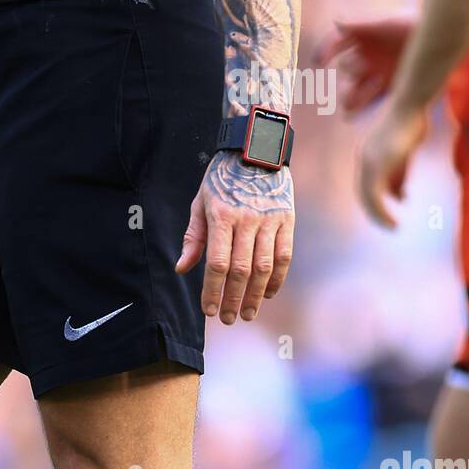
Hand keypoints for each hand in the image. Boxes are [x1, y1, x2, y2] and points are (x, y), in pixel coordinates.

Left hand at [176, 150, 293, 322]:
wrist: (255, 150)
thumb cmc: (222, 179)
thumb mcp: (201, 202)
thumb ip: (193, 237)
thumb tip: (182, 269)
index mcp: (221, 215)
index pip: (217, 263)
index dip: (212, 290)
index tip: (209, 310)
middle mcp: (246, 219)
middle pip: (241, 270)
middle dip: (234, 299)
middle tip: (228, 318)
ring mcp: (269, 220)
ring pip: (264, 267)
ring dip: (256, 296)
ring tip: (248, 313)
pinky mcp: (287, 220)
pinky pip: (284, 256)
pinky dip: (277, 279)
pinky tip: (268, 293)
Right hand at [315, 14, 415, 114]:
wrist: (438, 39)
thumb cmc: (411, 24)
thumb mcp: (385, 22)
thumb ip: (360, 23)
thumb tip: (335, 20)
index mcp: (360, 37)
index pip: (335, 43)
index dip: (325, 51)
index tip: (319, 62)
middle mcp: (365, 55)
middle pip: (346, 69)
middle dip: (348, 74)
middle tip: (354, 78)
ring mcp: (375, 72)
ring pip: (355, 88)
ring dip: (351, 96)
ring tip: (350, 107)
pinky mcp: (388, 86)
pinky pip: (371, 99)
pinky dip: (364, 106)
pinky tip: (361, 113)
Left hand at [356, 104, 429, 227]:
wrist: (409, 107)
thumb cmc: (408, 126)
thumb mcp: (403, 154)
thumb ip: (399, 175)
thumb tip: (399, 197)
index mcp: (366, 156)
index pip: (364, 185)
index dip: (373, 203)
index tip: (385, 216)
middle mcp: (364, 158)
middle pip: (363, 193)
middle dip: (374, 212)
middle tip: (388, 225)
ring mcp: (370, 160)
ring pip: (367, 197)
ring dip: (379, 215)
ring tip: (391, 227)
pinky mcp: (379, 163)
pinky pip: (376, 194)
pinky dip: (382, 211)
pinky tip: (393, 221)